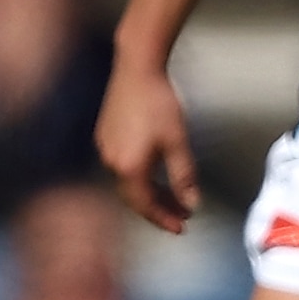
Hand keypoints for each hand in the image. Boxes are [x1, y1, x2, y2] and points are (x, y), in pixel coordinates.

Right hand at [95, 59, 198, 231]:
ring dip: (152, 193)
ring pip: (129, 182)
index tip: (182, 227)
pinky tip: (158, 176)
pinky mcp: (106, 137)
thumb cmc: (159, 105)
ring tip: (176, 199)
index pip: (145, 205)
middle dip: (159, 209)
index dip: (163, 218)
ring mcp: (106, 149)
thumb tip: (192, 203)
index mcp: (128, 167)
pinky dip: (142, 178)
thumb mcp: (178, 143)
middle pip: (134, 197)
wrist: (136, 71)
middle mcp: (111, 162)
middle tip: (182, 217)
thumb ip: (184, 177)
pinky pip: (124, 168)